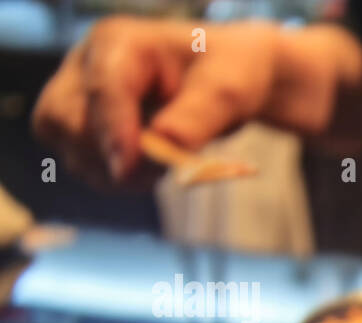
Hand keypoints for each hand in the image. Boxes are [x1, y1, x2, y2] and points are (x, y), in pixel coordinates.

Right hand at [32, 17, 351, 185]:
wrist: (231, 78)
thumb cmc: (232, 73)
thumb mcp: (229, 90)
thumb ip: (197, 117)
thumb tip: (166, 146)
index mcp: (121, 42)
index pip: (102, 90)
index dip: (113, 133)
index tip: (128, 171)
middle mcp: (88, 64)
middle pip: (65, 120)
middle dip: (110, 156)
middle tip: (161, 172)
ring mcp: (80, 95)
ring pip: (70, 148)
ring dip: (113, 173)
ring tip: (161, 168)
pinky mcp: (85, 125)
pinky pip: (81, 162)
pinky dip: (113, 177)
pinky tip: (147, 170)